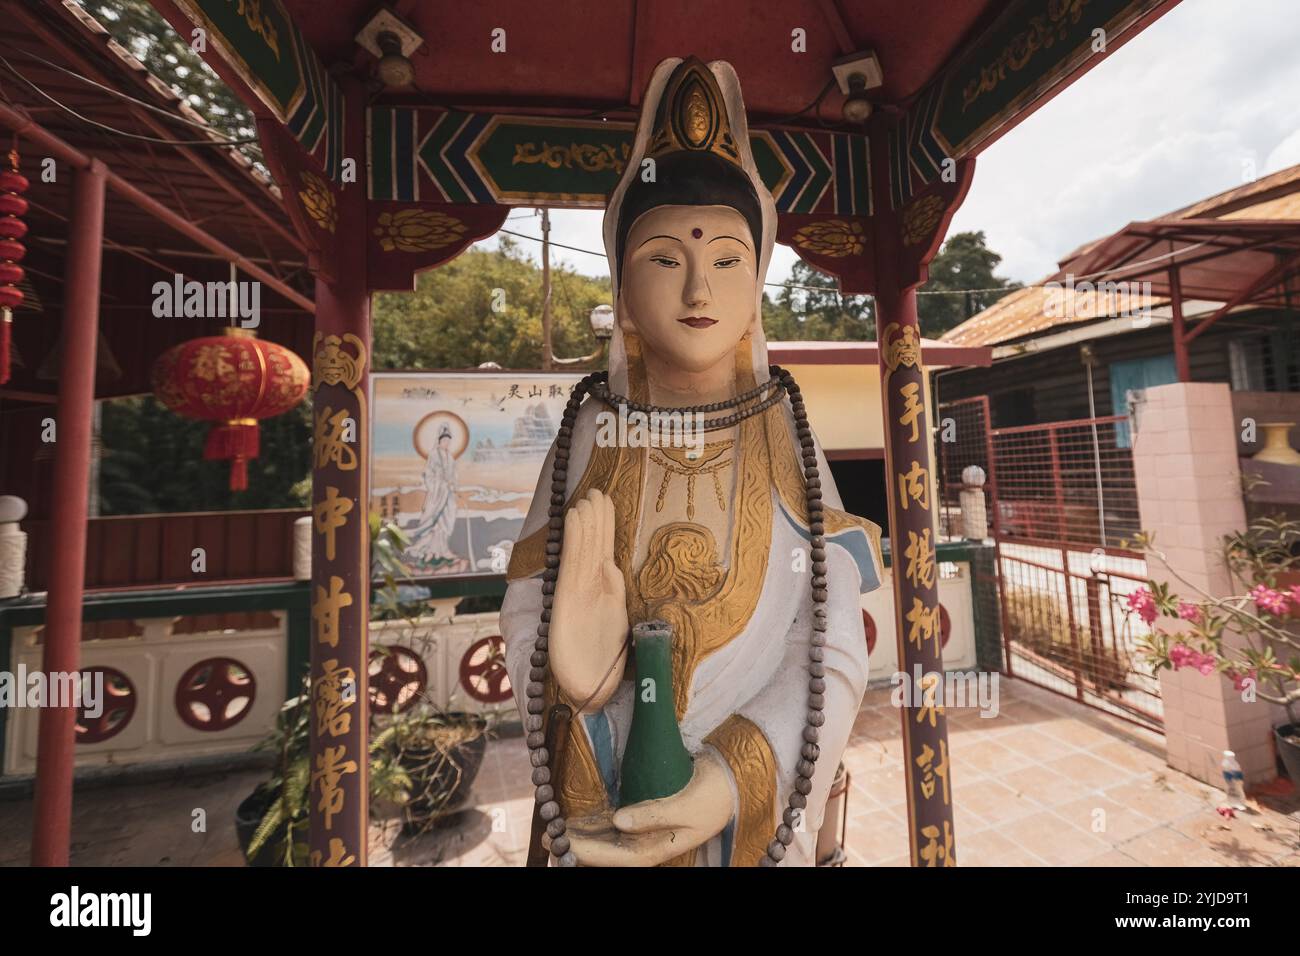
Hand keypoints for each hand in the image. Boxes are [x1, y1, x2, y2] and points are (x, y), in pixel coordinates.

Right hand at [550, 488, 628, 712]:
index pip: (603, 550)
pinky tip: (574, 516)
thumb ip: (614, 600)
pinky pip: (575, 560)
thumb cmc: (601, 663)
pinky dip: (574, 536)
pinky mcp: (569, 598)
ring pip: (585, 545)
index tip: (604, 502)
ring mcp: (579, 589)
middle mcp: (590, 585)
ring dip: (587, 518)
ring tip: (589, 493)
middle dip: (596, 516)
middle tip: (597, 488)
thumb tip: (614, 573)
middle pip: (594, 542)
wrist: (588, 689)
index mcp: (605, 591)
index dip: (604, 526)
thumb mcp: (619, 627)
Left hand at [563, 749, 732, 866]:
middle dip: (578, 848)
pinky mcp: (642, 817)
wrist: (728, 783)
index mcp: (661, 847)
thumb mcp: (687, 806)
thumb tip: (618, 821)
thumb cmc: (711, 796)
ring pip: (607, 840)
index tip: (567, 845)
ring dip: (581, 836)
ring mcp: (644, 832)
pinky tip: (574, 819)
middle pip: (608, 853)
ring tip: (553, 828)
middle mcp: (648, 843)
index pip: (620, 859)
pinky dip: (593, 823)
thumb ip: (653, 815)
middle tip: (548, 838)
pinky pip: (612, 825)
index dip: (592, 854)